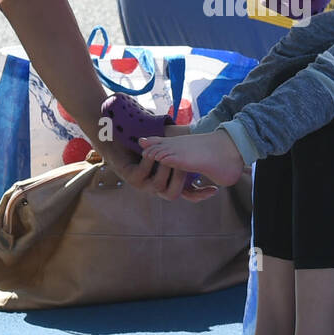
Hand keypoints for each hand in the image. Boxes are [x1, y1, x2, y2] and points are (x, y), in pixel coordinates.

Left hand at [95, 141, 217, 203]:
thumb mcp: (170, 146)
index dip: (200, 194)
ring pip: (159, 186)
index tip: (214, 189)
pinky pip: (144, 173)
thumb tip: (207, 147)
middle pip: (174, 194)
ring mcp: (143, 185)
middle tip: (183, 164)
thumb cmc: (148, 143)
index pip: (187, 195)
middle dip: (179, 179)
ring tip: (166, 155)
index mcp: (169, 182)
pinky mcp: (132, 178)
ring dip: (164, 169)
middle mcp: (157, 188)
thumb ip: (184, 150)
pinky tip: (151, 152)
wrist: (119, 139)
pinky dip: (149, 161)